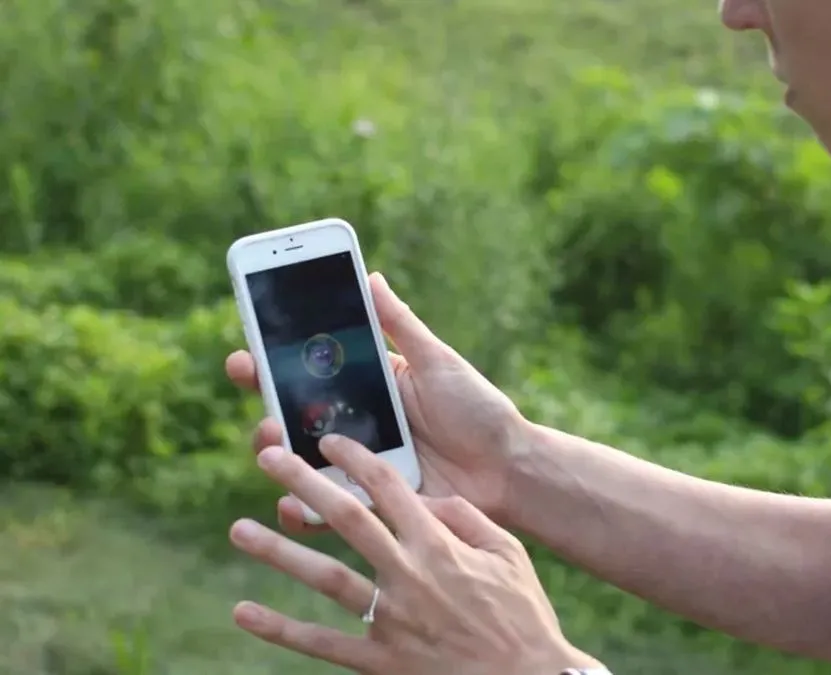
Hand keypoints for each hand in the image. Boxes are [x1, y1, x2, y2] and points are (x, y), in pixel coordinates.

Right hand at [225, 273, 526, 530]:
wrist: (510, 470)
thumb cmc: (479, 411)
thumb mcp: (437, 362)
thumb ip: (401, 325)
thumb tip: (370, 276)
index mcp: (371, 387)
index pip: (312, 371)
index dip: (275, 362)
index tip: (246, 352)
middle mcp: (358, 427)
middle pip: (296, 415)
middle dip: (266, 402)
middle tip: (252, 391)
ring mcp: (360, 467)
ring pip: (303, 463)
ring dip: (277, 452)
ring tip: (270, 442)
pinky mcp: (371, 504)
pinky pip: (329, 509)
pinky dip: (304, 509)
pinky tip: (290, 504)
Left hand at [229, 434, 600, 673]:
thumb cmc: (523, 615)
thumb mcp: (508, 553)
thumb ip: (466, 519)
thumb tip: (427, 499)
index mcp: (440, 545)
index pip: (390, 488)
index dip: (357, 458)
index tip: (330, 441)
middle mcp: (409, 575)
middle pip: (346, 519)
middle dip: (304, 484)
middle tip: (268, 458)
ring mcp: (391, 620)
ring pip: (324, 577)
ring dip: (278, 552)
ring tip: (239, 529)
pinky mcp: (380, 662)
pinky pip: (322, 643)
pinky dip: (281, 629)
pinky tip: (245, 611)